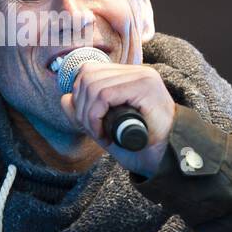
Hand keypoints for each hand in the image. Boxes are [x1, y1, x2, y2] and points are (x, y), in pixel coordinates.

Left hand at [60, 62, 175, 176]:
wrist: (167, 161)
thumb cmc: (140, 146)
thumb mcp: (105, 128)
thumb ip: (86, 114)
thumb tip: (64, 99)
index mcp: (128, 76)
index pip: (89, 71)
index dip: (79, 97)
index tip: (88, 123)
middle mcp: (136, 71)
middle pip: (87, 75)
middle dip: (81, 107)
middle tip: (94, 131)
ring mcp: (142, 76)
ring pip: (93, 85)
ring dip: (88, 115)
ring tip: (100, 134)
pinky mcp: (146, 87)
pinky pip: (104, 95)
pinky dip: (95, 116)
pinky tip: (104, 134)